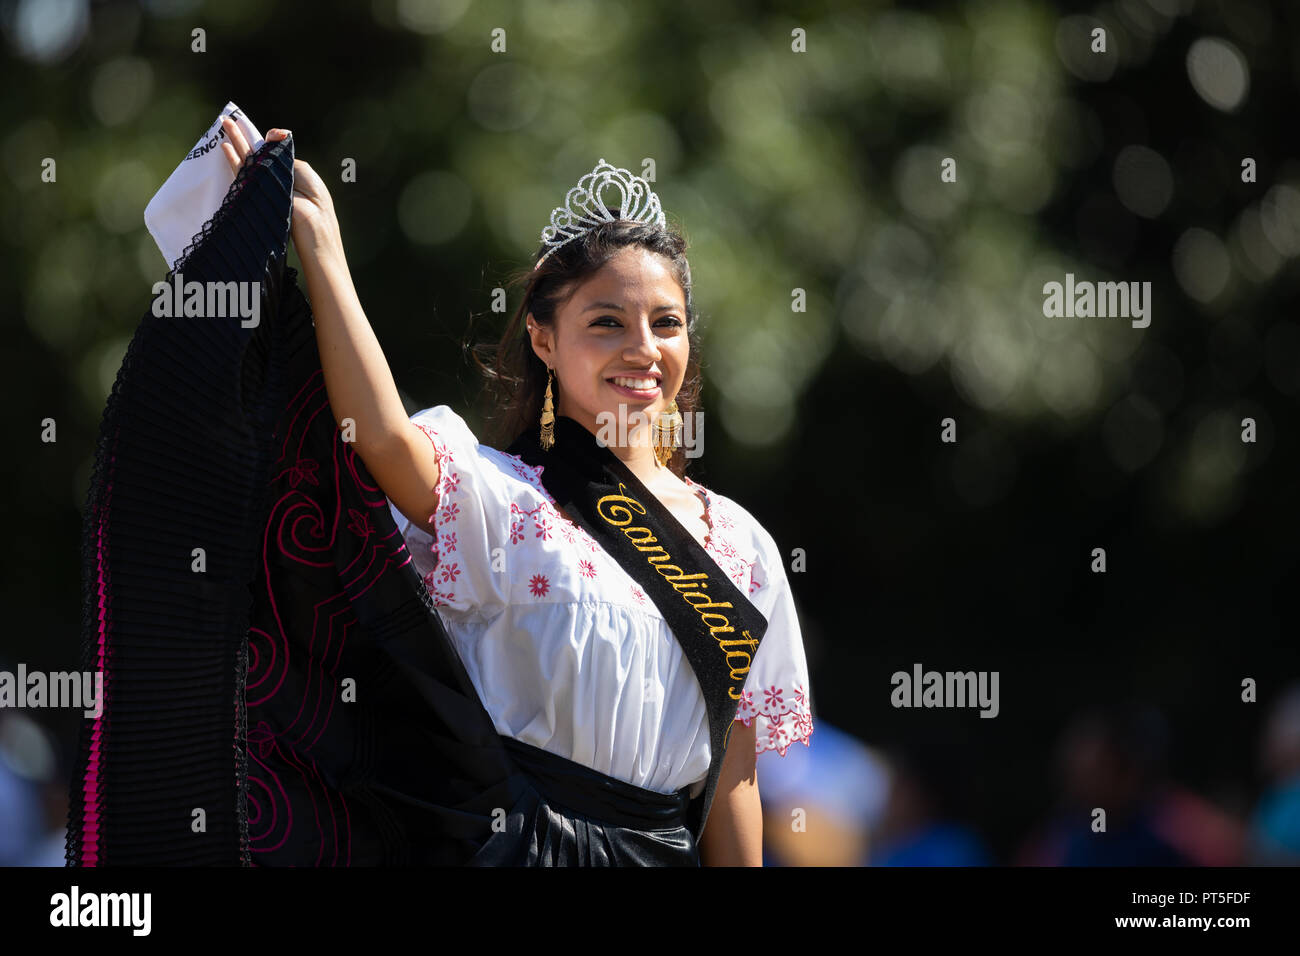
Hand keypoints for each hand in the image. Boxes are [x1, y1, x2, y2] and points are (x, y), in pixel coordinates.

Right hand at [220, 118, 339, 257]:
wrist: (311, 224)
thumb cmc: (314, 199)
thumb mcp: (302, 170)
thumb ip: (283, 155)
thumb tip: (268, 145)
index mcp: (289, 171)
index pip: (274, 151)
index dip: (272, 139)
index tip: (275, 134)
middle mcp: (275, 177)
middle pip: (256, 152)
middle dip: (244, 136)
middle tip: (230, 121)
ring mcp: (263, 184)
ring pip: (247, 159)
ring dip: (236, 141)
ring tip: (225, 124)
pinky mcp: (254, 193)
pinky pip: (242, 173)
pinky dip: (233, 159)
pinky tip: (225, 146)